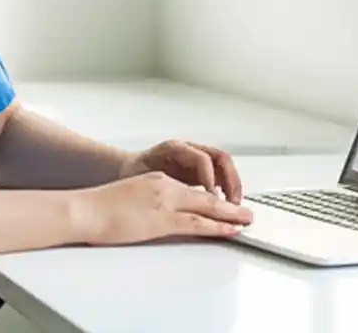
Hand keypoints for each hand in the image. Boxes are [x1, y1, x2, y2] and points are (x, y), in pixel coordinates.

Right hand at [74, 171, 252, 245]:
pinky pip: (197, 222)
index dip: (212, 197)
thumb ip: (149, 201)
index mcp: (157, 179)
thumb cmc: (98, 207)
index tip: (224, 204)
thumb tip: (157, 214)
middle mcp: (165, 185)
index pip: (192, 187)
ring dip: (230, 214)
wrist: (84, 209)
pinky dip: (217, 226)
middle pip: (205, 195)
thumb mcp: (130, 197)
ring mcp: (165, 201)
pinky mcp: (162, 218)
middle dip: (228, 204)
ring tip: (246, 220)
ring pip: (207, 206)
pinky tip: (229, 229)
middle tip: (245, 211)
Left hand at [119, 140, 243, 203]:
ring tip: (233, 207)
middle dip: (231, 182)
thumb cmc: (132, 174)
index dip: (210, 179)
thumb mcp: (146, 179)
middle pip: (221, 159)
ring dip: (232, 185)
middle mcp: (189, 149)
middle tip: (233, 204)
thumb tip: (184, 198)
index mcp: (174, 149)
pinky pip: (219, 175)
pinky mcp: (198, 169)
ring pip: (223, 166)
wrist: (123, 170)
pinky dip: (225, 189)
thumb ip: (165, 186)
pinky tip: (224, 205)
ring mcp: (195, 157)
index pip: (202, 160)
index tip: (214, 199)